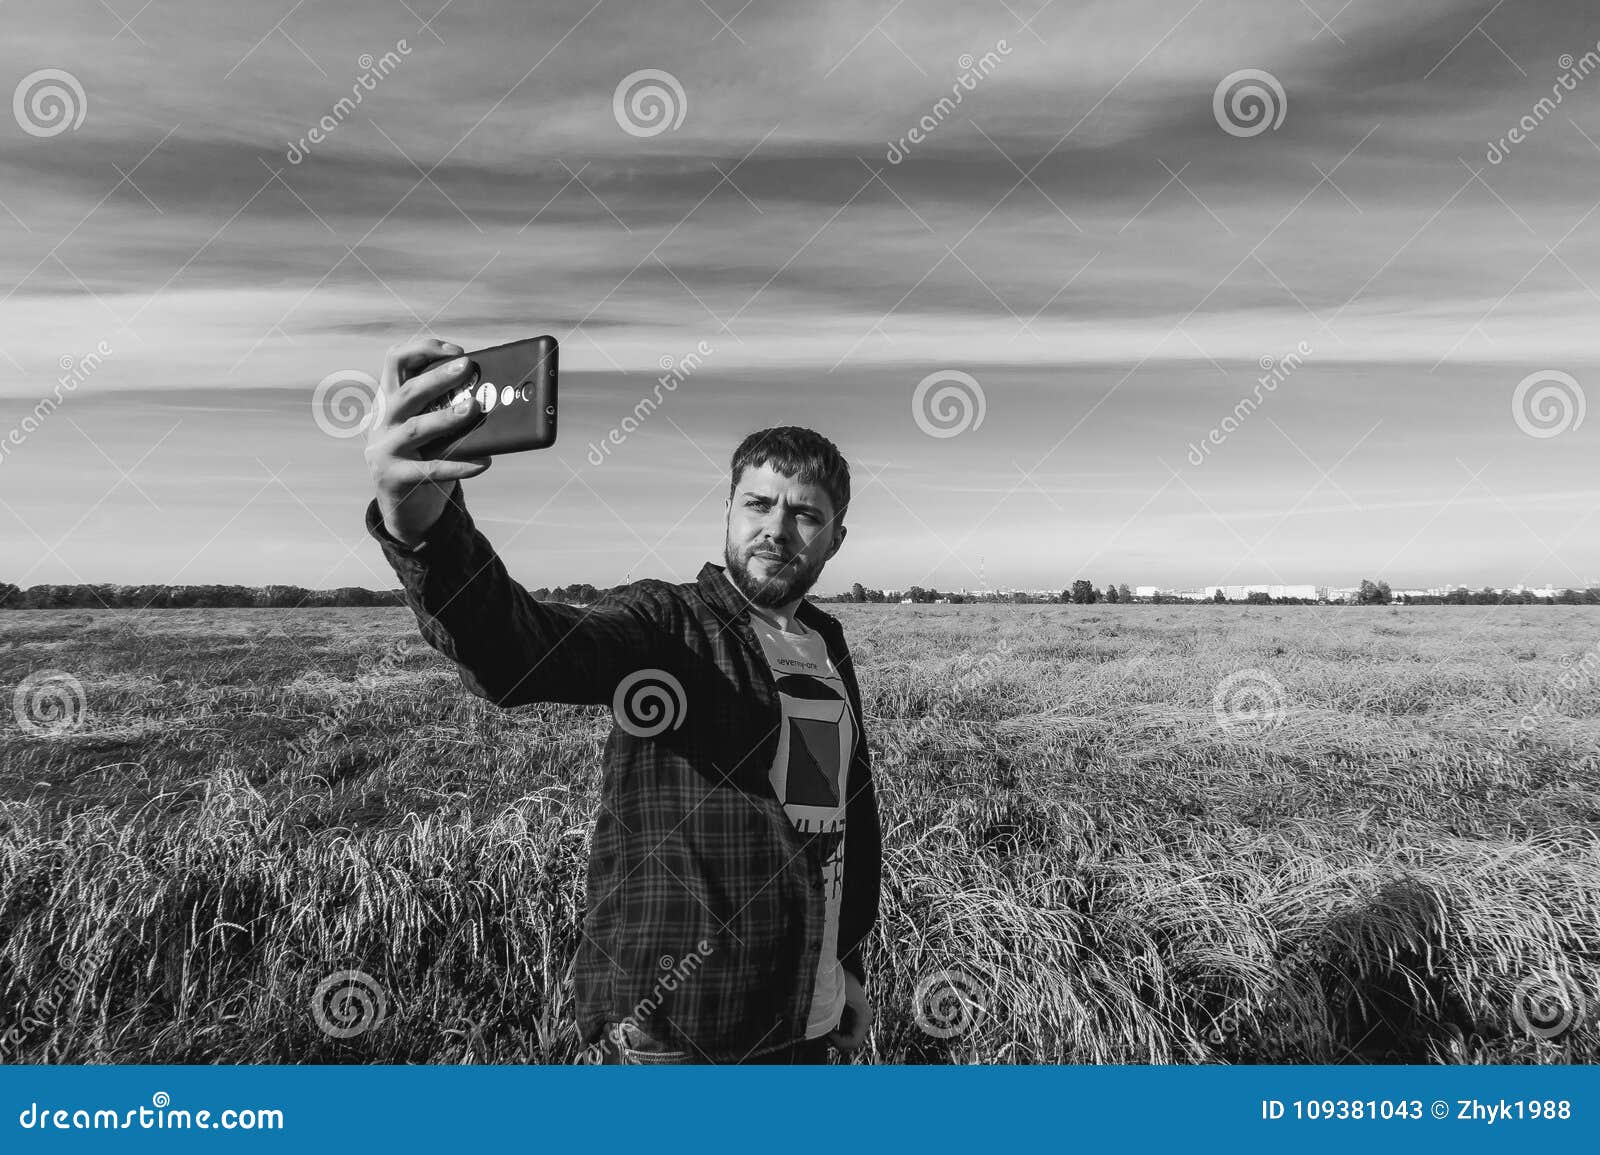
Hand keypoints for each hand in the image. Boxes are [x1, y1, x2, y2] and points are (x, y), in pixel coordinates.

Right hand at [363, 337, 490, 546]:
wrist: (403, 506)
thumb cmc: (425, 457)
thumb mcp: (430, 428)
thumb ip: (446, 409)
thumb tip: (493, 395)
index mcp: (390, 400)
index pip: (395, 361)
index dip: (422, 349)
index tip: (455, 351)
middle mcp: (382, 421)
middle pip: (406, 391)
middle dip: (438, 376)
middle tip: (467, 367)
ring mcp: (384, 449)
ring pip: (415, 427)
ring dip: (446, 416)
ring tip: (474, 408)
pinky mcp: (395, 477)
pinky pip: (430, 470)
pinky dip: (459, 465)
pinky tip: (483, 463)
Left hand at [825, 969, 872, 1054]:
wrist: (839, 967)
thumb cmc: (837, 979)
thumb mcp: (833, 997)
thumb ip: (829, 1015)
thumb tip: (821, 1033)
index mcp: (864, 1016)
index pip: (854, 1042)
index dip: (839, 1042)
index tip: (827, 1033)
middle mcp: (864, 1020)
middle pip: (851, 1044)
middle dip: (836, 1042)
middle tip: (823, 1031)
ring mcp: (858, 1020)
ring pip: (848, 1040)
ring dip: (835, 1039)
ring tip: (824, 1027)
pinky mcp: (851, 1019)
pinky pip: (844, 1034)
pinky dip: (834, 1034)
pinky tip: (826, 1025)